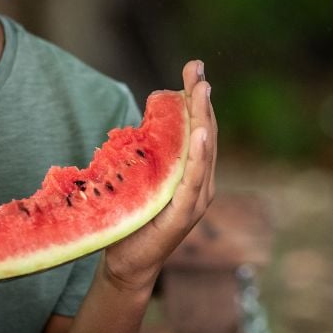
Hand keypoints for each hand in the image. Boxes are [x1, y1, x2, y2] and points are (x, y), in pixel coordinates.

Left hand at [102, 60, 216, 291]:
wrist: (127, 265)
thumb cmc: (132, 221)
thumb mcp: (141, 179)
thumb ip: (149, 155)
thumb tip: (143, 123)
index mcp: (193, 173)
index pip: (199, 128)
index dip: (198, 98)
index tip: (194, 67)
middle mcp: (202, 184)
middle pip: (206, 133)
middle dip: (201, 99)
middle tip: (197, 68)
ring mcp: (197, 200)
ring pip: (204, 152)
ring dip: (203, 118)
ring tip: (201, 90)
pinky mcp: (185, 214)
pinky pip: (193, 180)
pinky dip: (198, 155)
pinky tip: (198, 132)